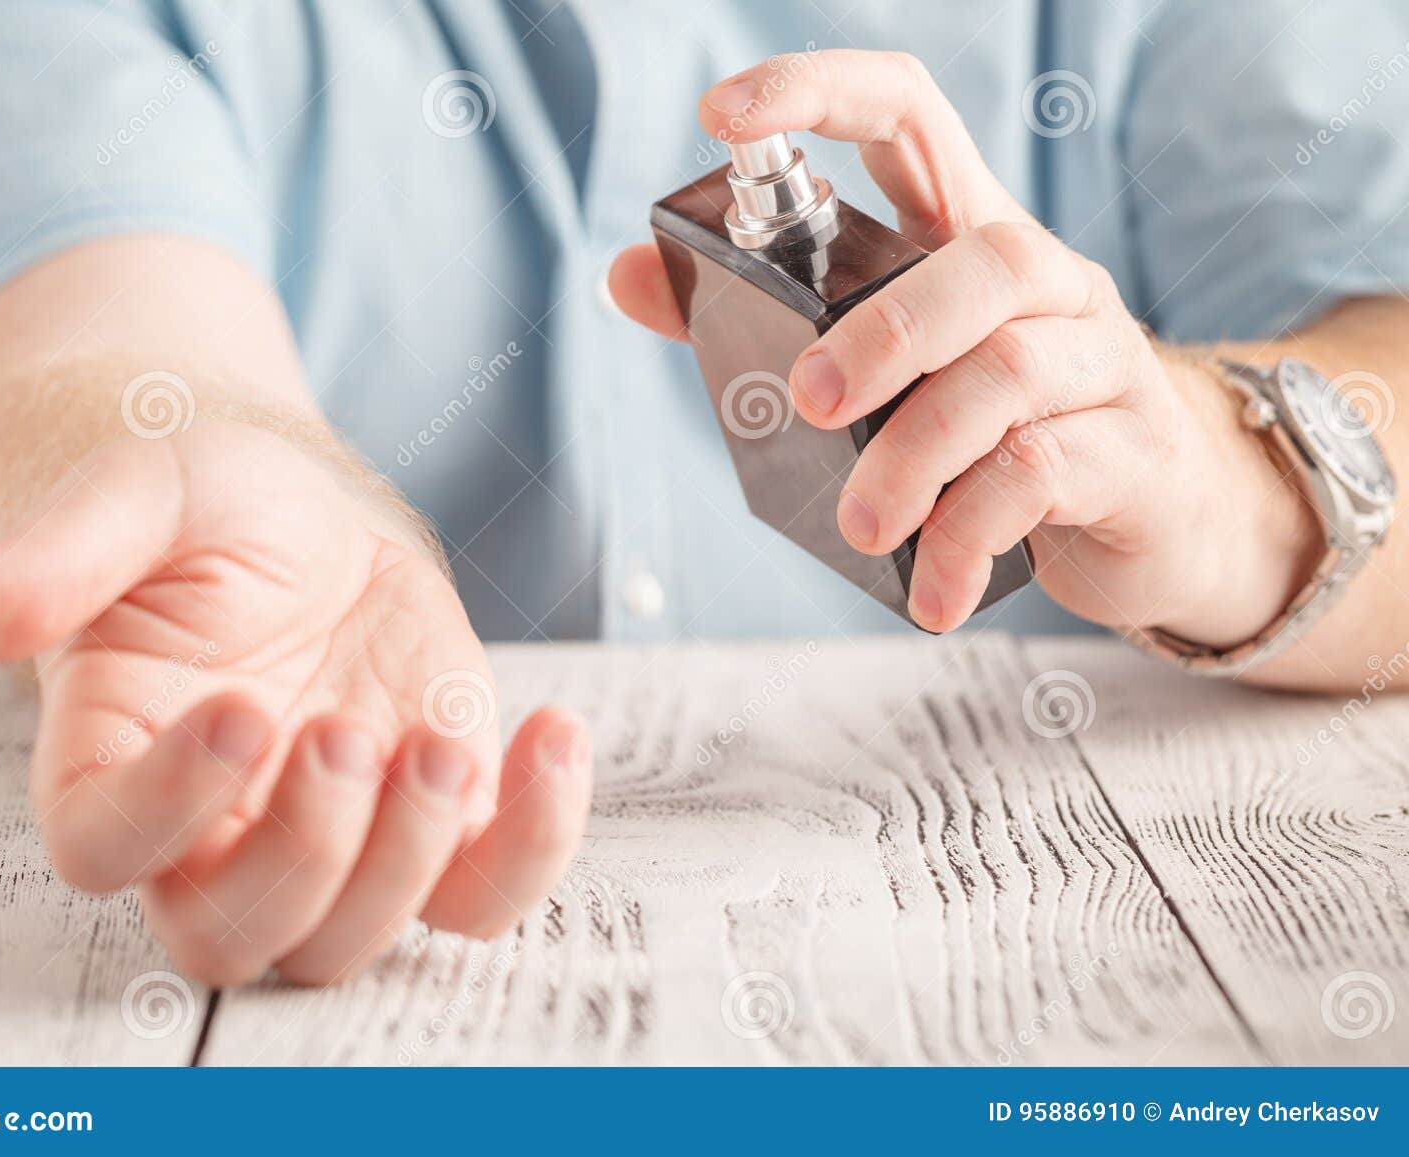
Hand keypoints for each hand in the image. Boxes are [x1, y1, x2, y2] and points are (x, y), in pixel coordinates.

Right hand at [0, 419, 591, 985]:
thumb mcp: (143, 493)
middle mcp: (212, 832)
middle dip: (306, 851)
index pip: (107, 849)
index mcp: (112, 763)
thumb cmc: (208, 512)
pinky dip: (535, 843)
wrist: (305, 520)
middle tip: (348, 729)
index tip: (239, 709)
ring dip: (413, 858)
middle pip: (235, 936)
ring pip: (355, 940)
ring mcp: (330, 839)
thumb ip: (60, 550)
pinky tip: (553, 735)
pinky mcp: (429, 822)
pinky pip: (483, 894)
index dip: (168, 808)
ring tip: (446, 739)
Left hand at [612, 50, 1317, 641]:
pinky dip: (970, 534)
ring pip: (1010, 374)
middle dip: (884, 332)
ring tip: (862, 527)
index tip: (724, 114)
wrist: (1158, 522)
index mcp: (968, 237)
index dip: (819, 93)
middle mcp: (1047, 284)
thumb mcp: (892, 371)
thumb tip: (628, 275)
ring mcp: (1101, 362)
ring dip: (916, 455)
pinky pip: (1046, 474)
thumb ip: (764, 324)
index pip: (908, 116)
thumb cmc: (1000, 432)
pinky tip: (931, 590)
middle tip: (808, 403)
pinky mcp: (1131, 453)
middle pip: (987, 259)